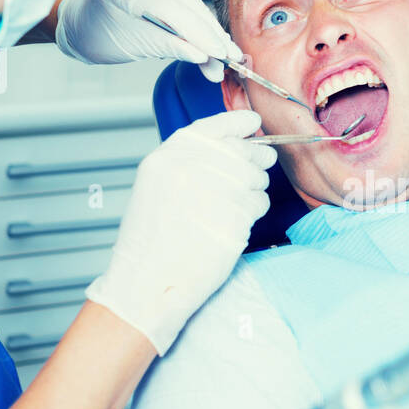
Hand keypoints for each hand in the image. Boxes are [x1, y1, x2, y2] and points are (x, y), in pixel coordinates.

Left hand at [55, 0, 242, 80]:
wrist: (85, 18)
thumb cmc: (100, 33)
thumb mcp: (133, 46)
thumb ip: (169, 47)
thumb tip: (203, 57)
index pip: (166, 6)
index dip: (196, 31)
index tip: (218, 53)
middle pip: (182, 0)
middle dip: (208, 32)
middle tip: (229, 59)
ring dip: (208, 27)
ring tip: (222, 54)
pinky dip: (198, 17)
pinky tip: (210, 36)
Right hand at [85, 110, 276, 353]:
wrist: (147, 285)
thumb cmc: (150, 245)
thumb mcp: (157, 189)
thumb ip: (189, 164)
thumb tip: (233, 147)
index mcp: (167, 159)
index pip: (212, 128)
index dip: (237, 122)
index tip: (252, 123)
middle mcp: (191, 169)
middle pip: (241, 151)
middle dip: (256, 158)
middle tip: (261, 164)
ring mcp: (215, 191)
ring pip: (256, 177)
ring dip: (254, 189)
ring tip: (232, 208)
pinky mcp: (235, 216)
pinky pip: (259, 203)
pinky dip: (254, 212)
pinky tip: (235, 225)